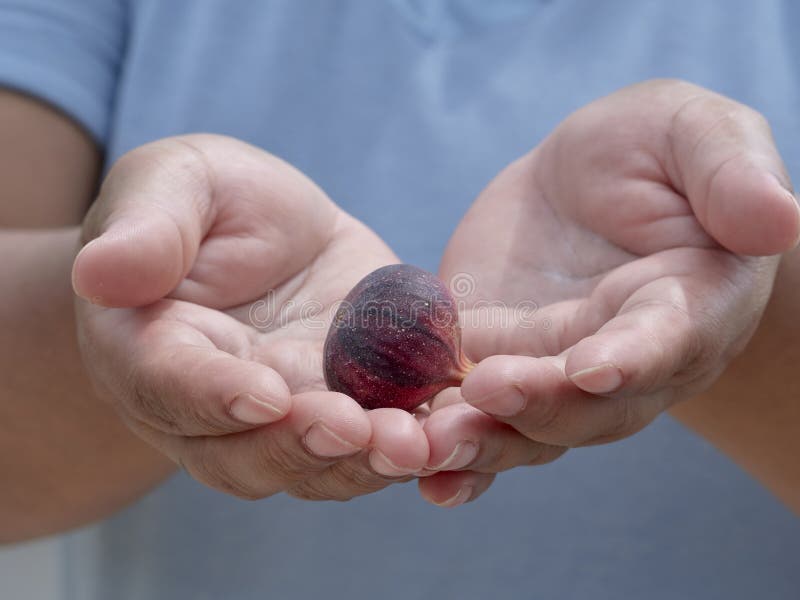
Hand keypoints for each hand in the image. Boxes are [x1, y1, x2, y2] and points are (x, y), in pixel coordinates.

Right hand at [73, 135, 428, 501]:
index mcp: (151, 348)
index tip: (264, 393)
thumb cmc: (204, 202)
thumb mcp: (172, 183)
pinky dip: (413, 445)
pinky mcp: (349, 405)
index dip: (213, 396)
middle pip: (245, 451)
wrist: (267, 233)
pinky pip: (375, 440)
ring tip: (415, 445)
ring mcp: (285, 415)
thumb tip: (102, 272)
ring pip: (314, 462)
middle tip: (353, 428)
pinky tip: (453, 432)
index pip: (170, 386)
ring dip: (363, 462)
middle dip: (301, 445)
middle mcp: (213, 405)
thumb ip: (146, 227)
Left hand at [418, 79, 799, 505]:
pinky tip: (414, 465)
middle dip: (539, 405)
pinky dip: (448, 447)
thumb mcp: (693, 136)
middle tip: (488, 390)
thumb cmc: (653, 155)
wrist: (584, 187)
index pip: (667, 341)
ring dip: (483, 442)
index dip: (633, 358)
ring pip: (525, 427)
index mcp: (686, 304)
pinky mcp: (496, 367)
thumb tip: (779, 217)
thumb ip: (729, 173)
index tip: (593, 367)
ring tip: (433, 445)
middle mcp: (624, 361)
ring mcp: (554, 373)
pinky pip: (476, 418)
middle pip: (588, 405)